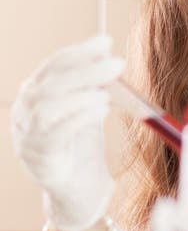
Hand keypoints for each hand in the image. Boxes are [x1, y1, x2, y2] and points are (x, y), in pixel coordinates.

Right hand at [11, 36, 124, 230]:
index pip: (54, 65)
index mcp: (37, 93)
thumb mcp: (88, 107)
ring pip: (47, 106)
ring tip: (107, 94)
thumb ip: (94, 85)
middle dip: (86, 69)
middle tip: (117, 64)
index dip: (81, 51)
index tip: (106, 42)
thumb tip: (109, 55)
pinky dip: (79, 117)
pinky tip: (100, 109)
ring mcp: (28, 135)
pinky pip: (54, 133)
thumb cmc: (83, 144)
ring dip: (80, 94)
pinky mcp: (40, 158)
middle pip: (52, 83)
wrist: (78, 188)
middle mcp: (26, 111)